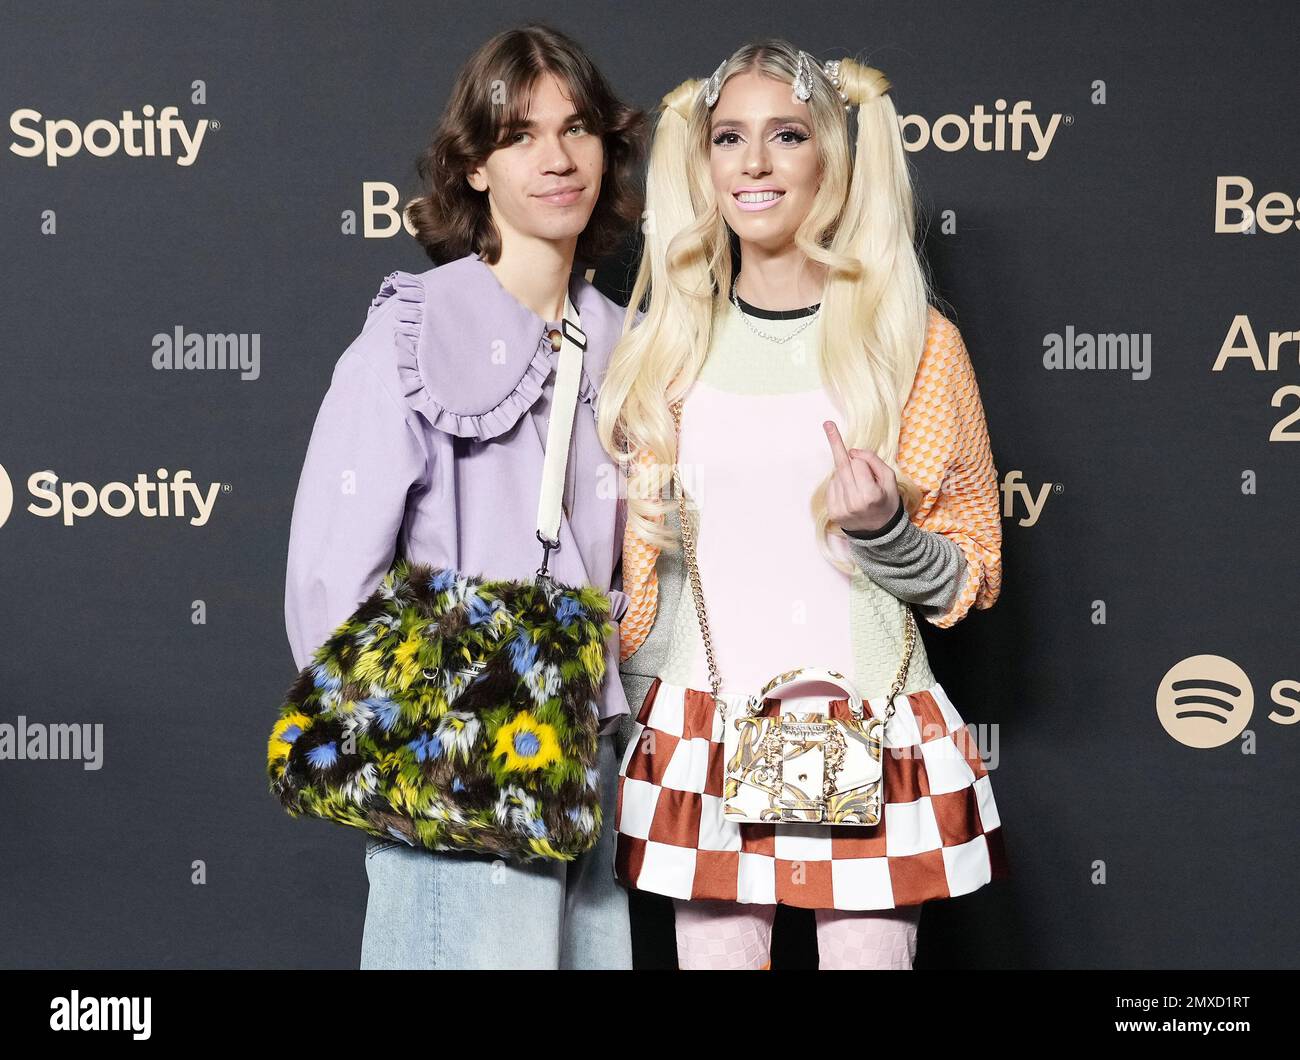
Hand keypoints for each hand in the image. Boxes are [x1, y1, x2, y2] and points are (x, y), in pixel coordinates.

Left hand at [824, 420, 900, 534]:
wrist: (879, 531)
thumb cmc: (887, 500)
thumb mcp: (890, 479)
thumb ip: (873, 461)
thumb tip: (851, 451)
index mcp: (870, 495)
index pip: (858, 464)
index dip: (863, 460)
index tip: (854, 449)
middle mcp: (853, 503)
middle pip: (842, 466)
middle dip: (835, 443)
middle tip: (827, 424)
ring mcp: (841, 509)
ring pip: (837, 475)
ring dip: (845, 473)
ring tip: (858, 485)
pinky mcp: (832, 512)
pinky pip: (832, 486)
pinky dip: (839, 483)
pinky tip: (849, 491)